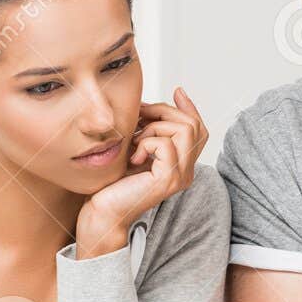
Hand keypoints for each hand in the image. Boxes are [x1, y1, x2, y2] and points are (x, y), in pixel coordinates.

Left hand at [76, 87, 207, 257]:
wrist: (102, 210)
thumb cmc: (113, 181)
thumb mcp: (135, 147)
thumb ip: (150, 130)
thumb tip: (154, 103)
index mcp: (181, 165)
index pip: (199, 130)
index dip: (190, 108)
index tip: (176, 91)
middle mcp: (187, 172)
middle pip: (192, 125)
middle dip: (164, 112)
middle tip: (139, 117)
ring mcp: (180, 177)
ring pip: (184, 130)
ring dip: (155, 128)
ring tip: (136, 142)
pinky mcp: (168, 180)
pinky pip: (165, 144)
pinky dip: (146, 143)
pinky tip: (133, 157)